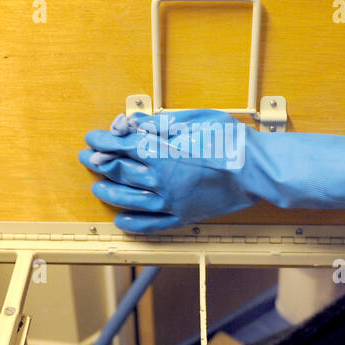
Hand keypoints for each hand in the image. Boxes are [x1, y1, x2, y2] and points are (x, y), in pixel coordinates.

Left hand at [79, 109, 344, 232]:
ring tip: (98, 187)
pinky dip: (133, 224)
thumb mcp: (196, 120)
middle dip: (99, 163)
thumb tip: (138, 123)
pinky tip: (121, 220)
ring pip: (129, 200)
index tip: (92, 137)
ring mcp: (170, 202)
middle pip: (120, 172)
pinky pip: (152, 225)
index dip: (102, 141)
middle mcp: (161, 181)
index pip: (121, 146)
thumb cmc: (230, 141)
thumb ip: (163, 123)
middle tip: (88, 158)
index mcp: (162, 154)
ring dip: (109, 192)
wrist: (257, 170)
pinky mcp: (183, 217)